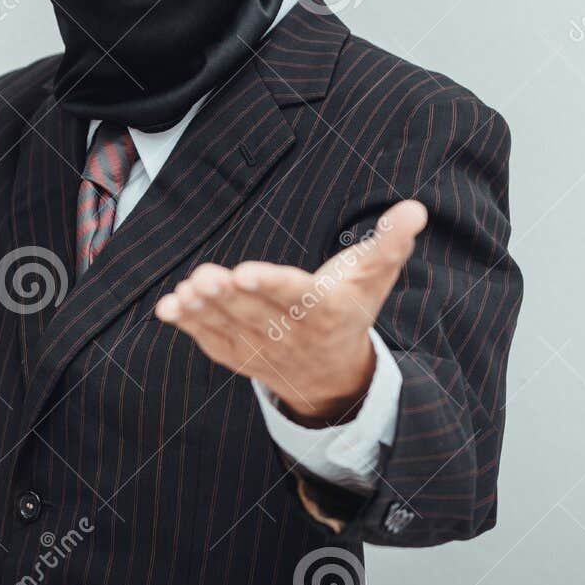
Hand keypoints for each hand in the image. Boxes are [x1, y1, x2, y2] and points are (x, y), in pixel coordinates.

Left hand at [155, 199, 427, 424]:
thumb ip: (391, 242)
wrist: (335, 375)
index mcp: (326, 311)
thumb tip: (415, 209)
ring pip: (229, 328)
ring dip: (204, 310)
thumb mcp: (375, 276)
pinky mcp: (238, 356)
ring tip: (186, 291)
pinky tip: (168, 308)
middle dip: (227, 295)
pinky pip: (211, 342)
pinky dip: (189, 327)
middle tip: (203, 277)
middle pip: (256, 313)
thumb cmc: (352, 308)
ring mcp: (263, 350)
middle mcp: (293, 335)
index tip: (244, 271)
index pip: (295, 296)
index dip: (270, 284)